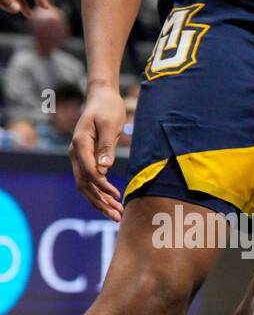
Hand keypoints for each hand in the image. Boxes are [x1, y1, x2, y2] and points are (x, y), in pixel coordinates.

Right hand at [69, 84, 125, 220]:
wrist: (102, 98)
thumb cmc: (108, 109)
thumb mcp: (110, 125)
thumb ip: (106, 147)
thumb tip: (104, 169)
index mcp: (80, 144)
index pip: (89, 171)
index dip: (102, 186)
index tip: (117, 195)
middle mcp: (76, 152)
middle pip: (84, 184)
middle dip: (100, 201)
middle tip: (116, 216)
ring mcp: (79, 156)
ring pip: (86, 185)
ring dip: (100, 201)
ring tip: (117, 215)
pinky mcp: (87, 159)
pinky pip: (91, 180)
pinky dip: (101, 193)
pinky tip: (113, 203)